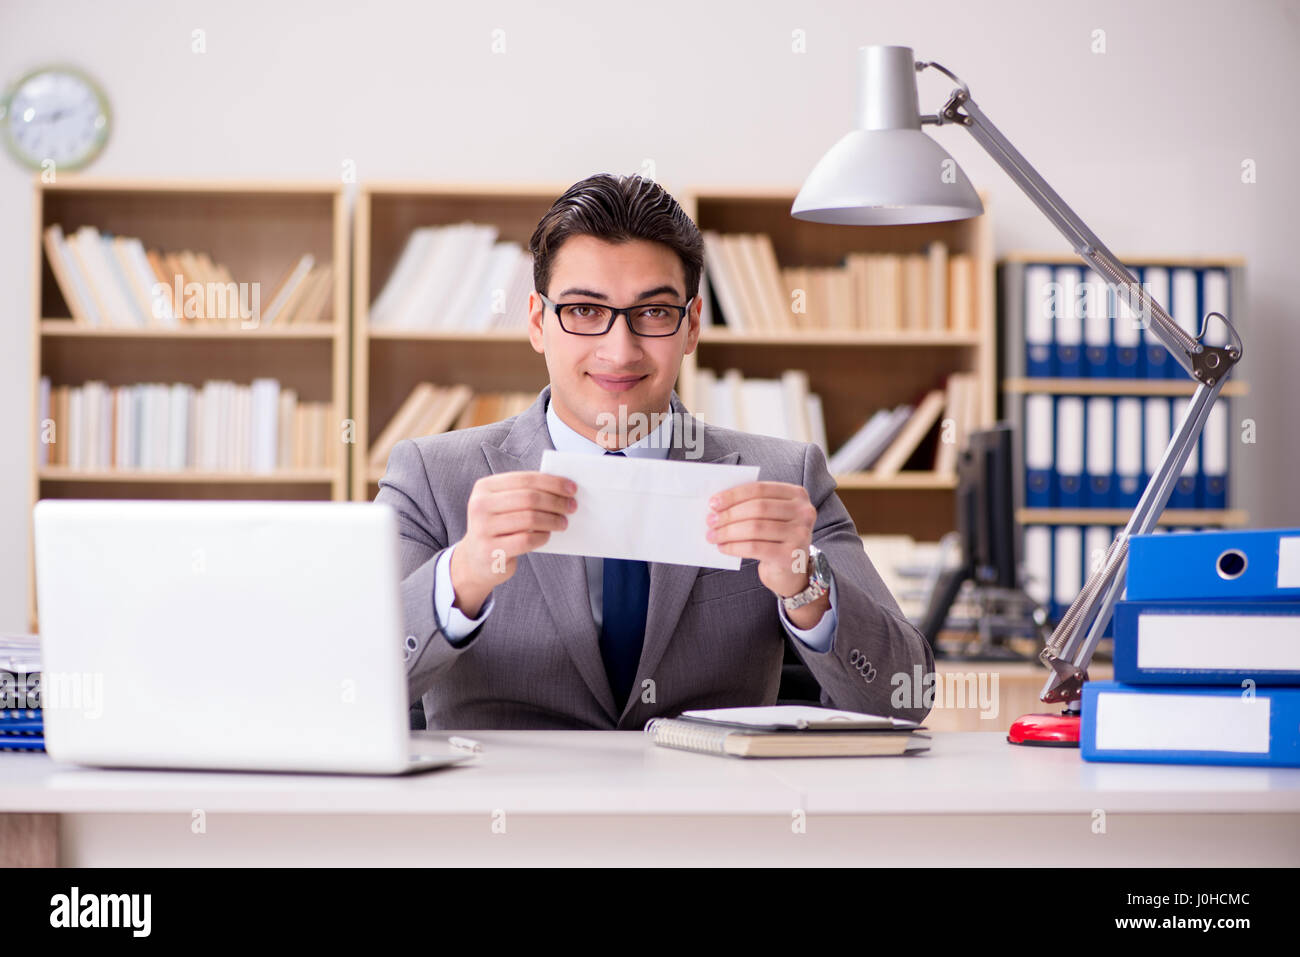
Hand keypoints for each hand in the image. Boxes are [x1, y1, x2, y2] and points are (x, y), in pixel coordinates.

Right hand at [449, 471, 577, 616]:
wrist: (475, 560)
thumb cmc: (498, 528)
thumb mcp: (503, 506)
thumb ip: (525, 494)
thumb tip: (562, 489)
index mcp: (484, 488)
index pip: (524, 479)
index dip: (551, 482)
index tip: (571, 488)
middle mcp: (480, 505)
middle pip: (529, 498)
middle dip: (555, 502)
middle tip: (572, 507)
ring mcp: (483, 529)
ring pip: (530, 519)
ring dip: (552, 520)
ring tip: (563, 523)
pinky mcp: (490, 550)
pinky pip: (526, 540)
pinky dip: (542, 537)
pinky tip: (547, 536)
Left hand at [706, 481, 816, 599]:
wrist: (791, 568)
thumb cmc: (775, 537)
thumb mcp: (771, 516)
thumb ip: (752, 505)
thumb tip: (718, 505)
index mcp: (797, 494)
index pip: (760, 489)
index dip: (734, 495)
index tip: (713, 502)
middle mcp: (804, 512)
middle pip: (758, 508)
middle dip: (729, 514)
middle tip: (710, 521)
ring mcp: (800, 534)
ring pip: (755, 528)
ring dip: (728, 532)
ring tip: (713, 536)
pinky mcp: (791, 555)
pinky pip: (755, 547)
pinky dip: (734, 547)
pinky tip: (723, 547)